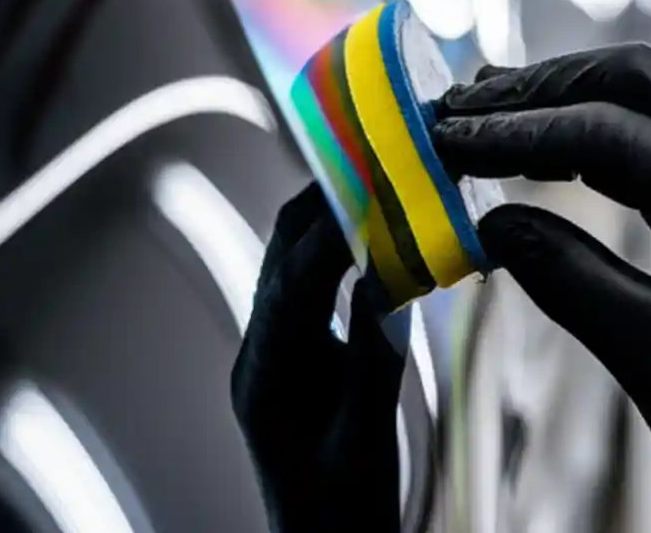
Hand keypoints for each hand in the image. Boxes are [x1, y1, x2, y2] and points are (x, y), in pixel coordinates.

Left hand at [231, 184, 405, 532]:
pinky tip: (379, 234)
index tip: (375, 183)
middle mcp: (260, 354)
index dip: (334, 229)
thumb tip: (390, 279)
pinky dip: (342, 251)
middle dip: (325, 199)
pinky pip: (314, 285)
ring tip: (380, 176)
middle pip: (283, 253)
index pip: (294, 282)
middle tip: (376, 153)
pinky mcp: (297, 355)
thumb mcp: (364, 443)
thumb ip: (372, 360)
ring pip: (294, 261)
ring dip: (332, 217)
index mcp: (264, 378)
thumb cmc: (341, 515)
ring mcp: (275, 352)